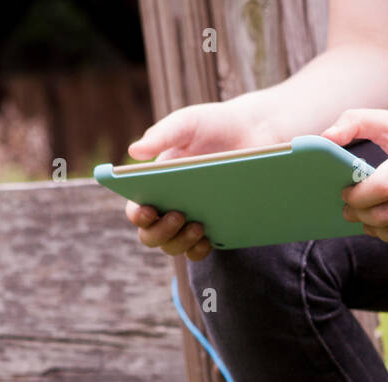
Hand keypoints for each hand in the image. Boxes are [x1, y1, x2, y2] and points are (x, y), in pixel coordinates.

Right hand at [123, 101, 277, 261]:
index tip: (149, 210)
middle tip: (179, 215)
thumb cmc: (214, 125)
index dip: (137, 214)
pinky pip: (198, 251)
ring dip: (180, 242)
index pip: (136, 208)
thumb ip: (162, 135)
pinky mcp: (212, 229)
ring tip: (198, 225)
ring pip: (173, 246)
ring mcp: (189, 220)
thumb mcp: (187, 123)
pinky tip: (209, 239)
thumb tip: (134, 151)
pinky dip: (199, 250)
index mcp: (156, 183)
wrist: (254, 133)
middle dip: (160, 232)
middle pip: (151, 235)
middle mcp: (168, 205)